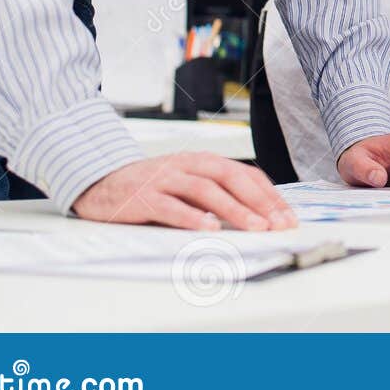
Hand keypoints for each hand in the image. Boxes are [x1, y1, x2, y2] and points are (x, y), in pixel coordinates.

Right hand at [72, 153, 297, 231]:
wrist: (102, 183)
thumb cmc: (152, 186)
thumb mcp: (189, 183)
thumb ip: (217, 194)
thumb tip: (258, 214)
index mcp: (204, 161)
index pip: (245, 174)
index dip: (269, 195)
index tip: (287, 216)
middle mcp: (187, 165)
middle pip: (231, 178)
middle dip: (259, 202)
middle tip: (278, 223)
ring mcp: (165, 179)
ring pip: (206, 190)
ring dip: (233, 209)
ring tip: (254, 227)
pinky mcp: (144, 196)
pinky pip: (171, 206)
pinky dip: (191, 216)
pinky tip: (207, 228)